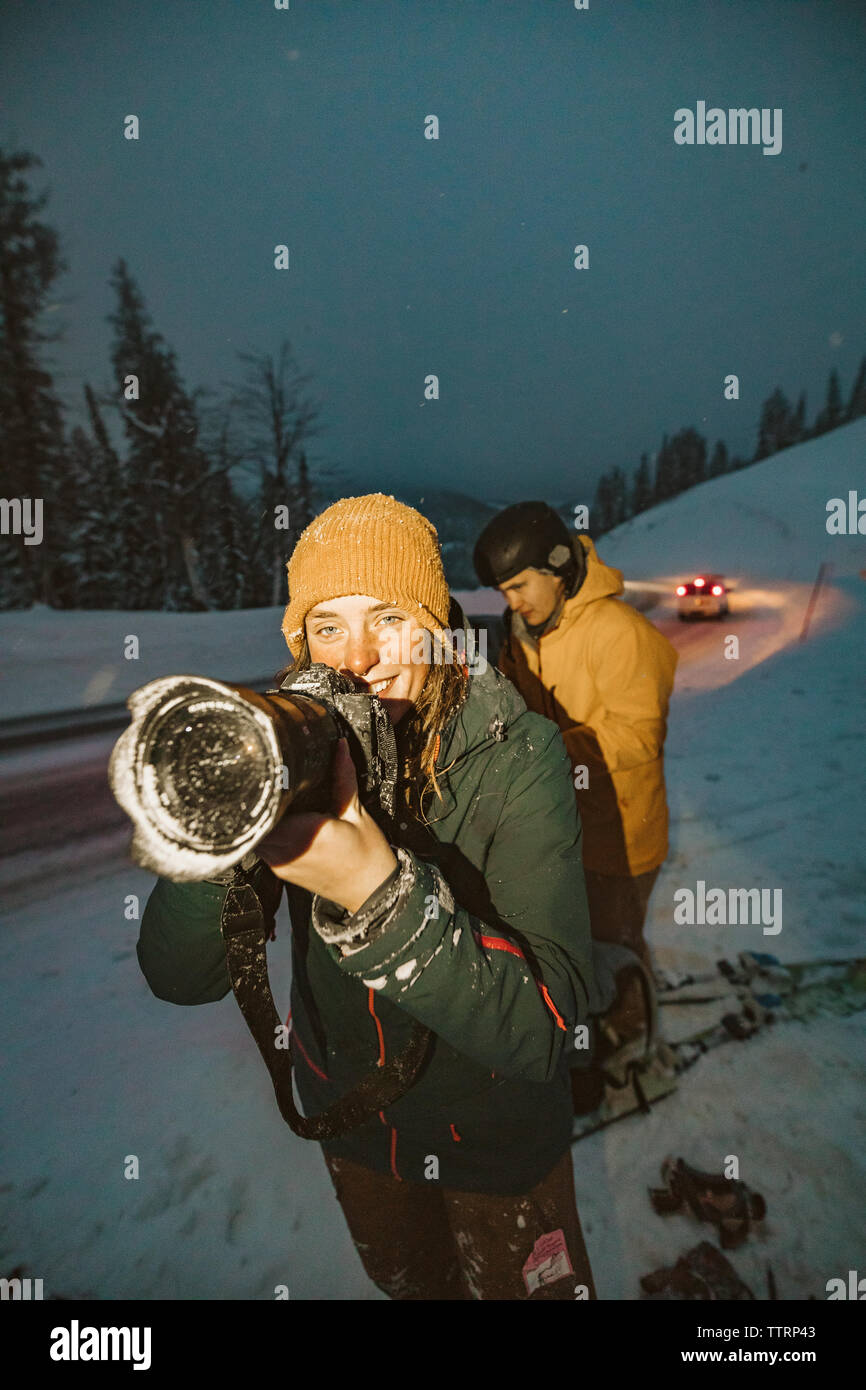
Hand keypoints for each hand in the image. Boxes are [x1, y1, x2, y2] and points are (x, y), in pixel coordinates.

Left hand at [256, 739, 397, 914]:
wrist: (372, 892)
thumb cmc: (368, 855)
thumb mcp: (357, 813)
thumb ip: (343, 779)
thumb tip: (340, 748)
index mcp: (307, 833)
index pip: (269, 806)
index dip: (264, 788)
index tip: (268, 772)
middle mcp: (288, 850)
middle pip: (257, 819)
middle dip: (261, 800)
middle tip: (269, 781)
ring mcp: (281, 863)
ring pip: (256, 834)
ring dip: (262, 817)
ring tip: (272, 800)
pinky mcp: (281, 871)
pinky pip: (262, 846)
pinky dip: (267, 831)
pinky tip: (279, 821)